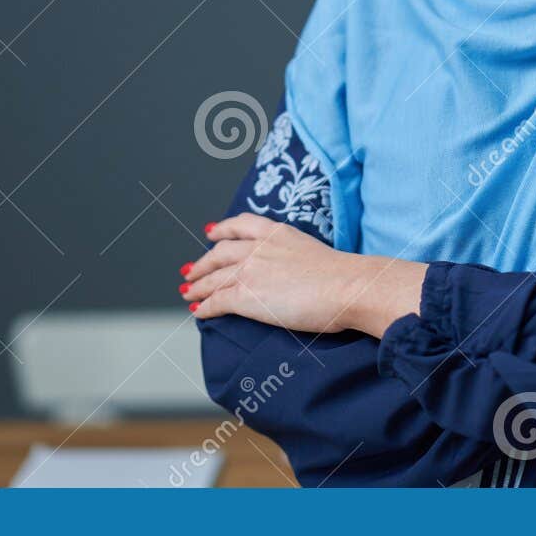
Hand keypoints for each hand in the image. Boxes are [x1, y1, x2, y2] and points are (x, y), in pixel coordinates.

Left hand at [181, 213, 426, 337]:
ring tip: (188, 292)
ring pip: (214, 277)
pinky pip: (217, 300)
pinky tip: (199, 311)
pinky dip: (205, 306)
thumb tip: (292, 271)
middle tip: (191, 271)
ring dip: (198, 286)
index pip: (240, 224)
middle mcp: (258, 247)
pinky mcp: (246, 295)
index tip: (211, 233)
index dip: (222, 229)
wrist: (347, 286)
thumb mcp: (312, 251)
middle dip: (202, 263)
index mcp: (277, 232)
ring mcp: (250, 270)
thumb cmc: (342, 276)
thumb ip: (293, 255)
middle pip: (219, 252)